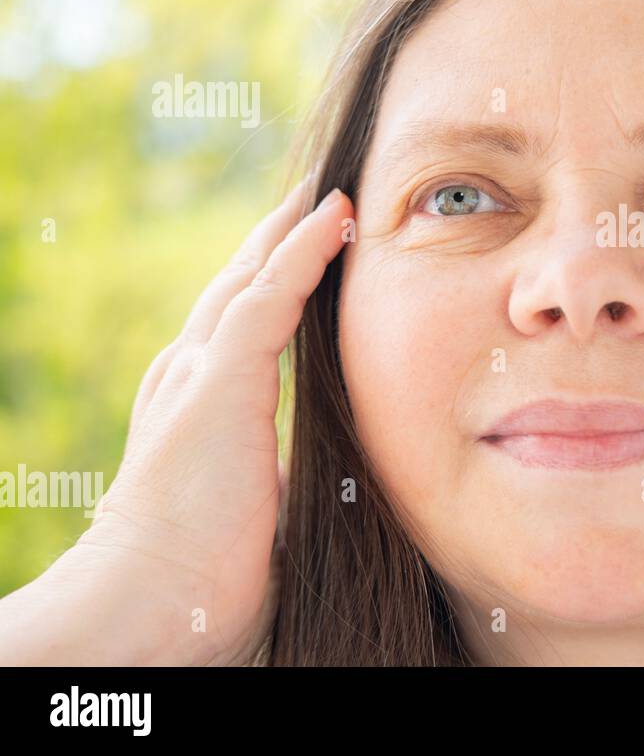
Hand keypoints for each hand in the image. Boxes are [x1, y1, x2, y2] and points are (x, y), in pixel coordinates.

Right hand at [2, 181, 352, 664]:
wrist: (153, 602)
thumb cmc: (207, 577)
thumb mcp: (259, 507)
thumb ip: (286, 478)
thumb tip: (325, 483)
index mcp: (199, 405)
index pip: (243, 326)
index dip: (275, 282)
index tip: (312, 252)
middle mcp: (190, 374)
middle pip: (240, 287)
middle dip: (278, 241)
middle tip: (319, 201)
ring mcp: (198, 371)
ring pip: (252, 278)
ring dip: (292, 231)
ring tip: (330, 195)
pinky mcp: (217, 379)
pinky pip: (271, 294)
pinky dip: (304, 250)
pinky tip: (335, 214)